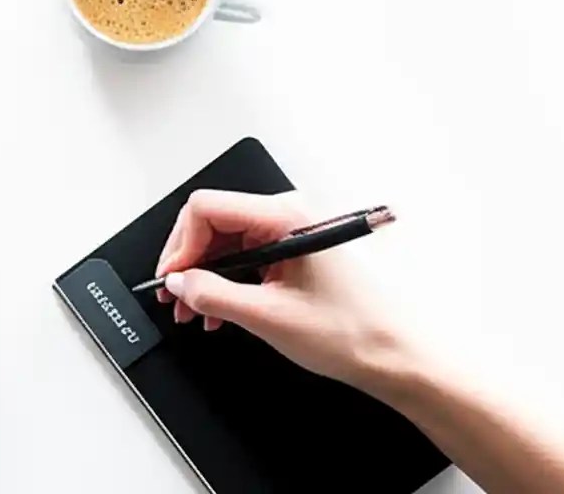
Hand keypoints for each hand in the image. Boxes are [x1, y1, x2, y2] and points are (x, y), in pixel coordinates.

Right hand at [155, 190, 407, 391]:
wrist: (392, 354)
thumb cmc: (351, 331)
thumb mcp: (268, 316)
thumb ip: (214, 295)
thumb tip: (180, 283)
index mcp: (286, 217)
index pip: (207, 208)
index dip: (180, 245)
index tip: (171, 277)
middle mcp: (289, 215)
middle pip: (213, 222)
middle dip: (187, 261)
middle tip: (173, 295)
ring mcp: (291, 232)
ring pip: (225, 242)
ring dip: (203, 276)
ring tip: (192, 310)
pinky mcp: (293, 250)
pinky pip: (244, 256)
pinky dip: (224, 281)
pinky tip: (216, 310)